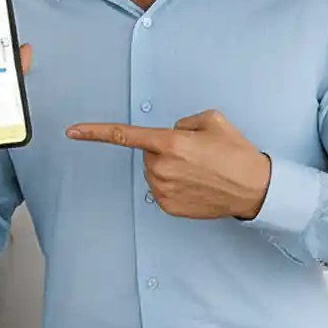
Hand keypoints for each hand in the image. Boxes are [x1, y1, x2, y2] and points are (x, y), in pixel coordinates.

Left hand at [65, 109, 270, 219]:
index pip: (124, 135)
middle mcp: (161, 167)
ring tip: (201, 170)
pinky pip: (161, 189)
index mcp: (169, 143)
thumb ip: (182, 122)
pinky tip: (196, 185)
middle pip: (149, 153)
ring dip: (170, 168)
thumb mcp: (212, 121)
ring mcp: (163, 190)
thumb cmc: (236, 153)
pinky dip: (174, 185)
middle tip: (197, 155)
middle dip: (166, 150)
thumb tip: (171, 133)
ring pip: (154, 171)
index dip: (95, 132)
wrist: (255, 189)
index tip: (72, 131)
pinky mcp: (168, 206)